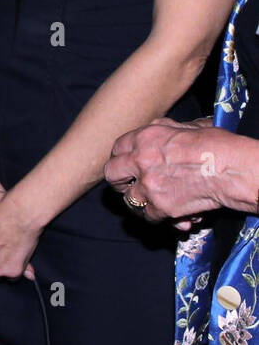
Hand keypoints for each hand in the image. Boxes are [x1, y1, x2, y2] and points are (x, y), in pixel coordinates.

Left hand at [104, 119, 235, 224]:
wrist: (231, 169)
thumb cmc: (216, 146)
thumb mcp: (185, 127)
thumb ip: (164, 131)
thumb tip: (158, 131)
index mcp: (144, 137)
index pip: (117, 148)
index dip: (121, 158)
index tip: (127, 165)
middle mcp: (140, 160)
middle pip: (112, 173)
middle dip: (119, 181)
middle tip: (129, 185)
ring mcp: (148, 184)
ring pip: (129, 199)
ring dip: (140, 202)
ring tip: (152, 202)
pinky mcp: (160, 205)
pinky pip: (149, 216)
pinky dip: (159, 217)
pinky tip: (173, 214)